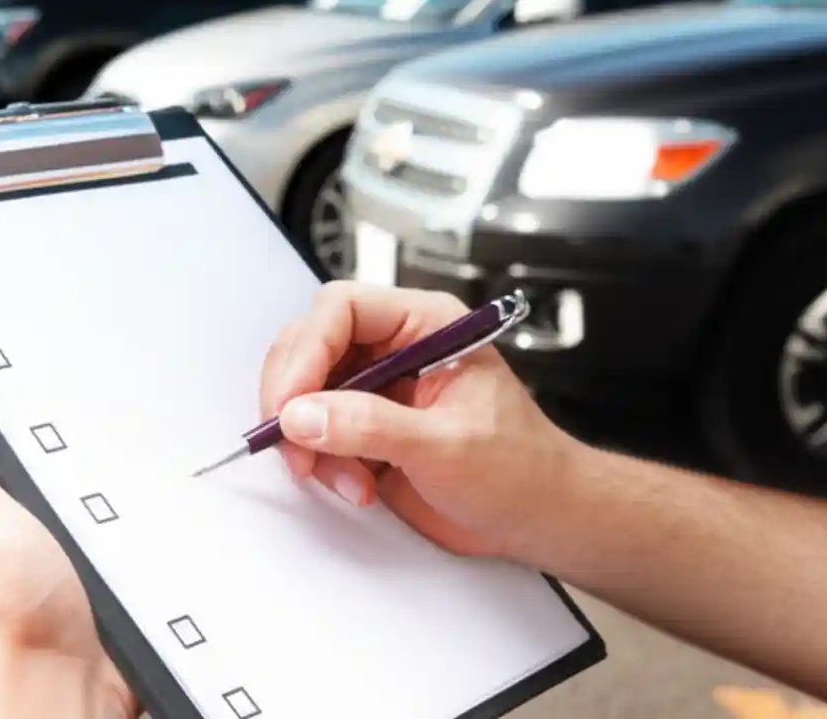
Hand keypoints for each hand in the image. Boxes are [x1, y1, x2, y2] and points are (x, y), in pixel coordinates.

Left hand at [0, 357, 138, 718]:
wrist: (69, 687)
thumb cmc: (11, 616)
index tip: (17, 341)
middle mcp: (3, 526)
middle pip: (36, 450)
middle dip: (66, 426)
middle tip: (91, 397)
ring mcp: (52, 549)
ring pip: (82, 483)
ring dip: (106, 469)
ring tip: (124, 443)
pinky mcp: (95, 570)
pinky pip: (114, 519)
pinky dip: (129, 507)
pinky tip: (140, 498)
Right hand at [260, 282, 593, 560]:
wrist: (537, 518)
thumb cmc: (520, 470)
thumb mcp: (447, 447)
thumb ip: (372, 427)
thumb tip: (303, 415)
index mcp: (428, 325)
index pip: (343, 309)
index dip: (308, 351)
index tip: (289, 403)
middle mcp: (398, 347)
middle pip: (312, 343)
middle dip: (295, 398)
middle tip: (293, 444)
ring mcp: (379, 387)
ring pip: (305, 390)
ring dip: (308, 438)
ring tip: (345, 479)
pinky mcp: (367, 426)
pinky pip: (315, 429)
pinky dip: (318, 460)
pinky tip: (355, 485)